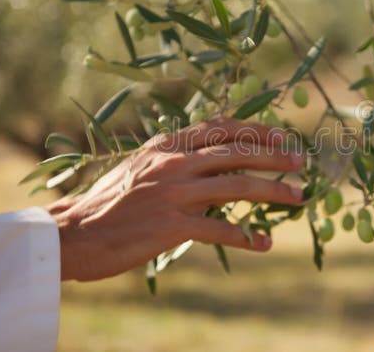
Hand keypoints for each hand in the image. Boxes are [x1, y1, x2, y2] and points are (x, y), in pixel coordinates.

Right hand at [46, 118, 303, 281]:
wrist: (73, 233)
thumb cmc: (106, 203)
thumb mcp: (139, 168)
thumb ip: (172, 160)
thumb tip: (205, 160)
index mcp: (165, 146)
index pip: (219, 128)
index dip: (254, 129)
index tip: (280, 134)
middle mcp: (172, 163)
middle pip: (235, 152)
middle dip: (273, 155)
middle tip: (300, 161)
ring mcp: (173, 193)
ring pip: (235, 186)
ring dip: (271, 191)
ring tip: (298, 196)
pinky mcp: (171, 225)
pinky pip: (219, 230)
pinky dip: (244, 238)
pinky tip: (263, 244)